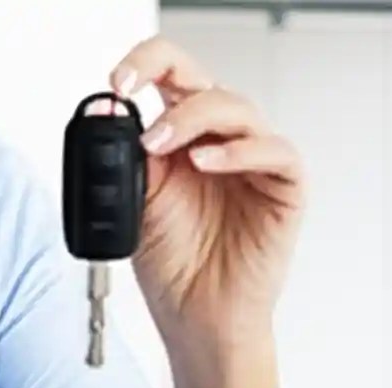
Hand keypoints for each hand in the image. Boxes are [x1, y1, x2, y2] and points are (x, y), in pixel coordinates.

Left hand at [110, 36, 304, 357]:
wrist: (195, 319)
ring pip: (238, 109)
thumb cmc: (173, 265)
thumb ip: (130, 158)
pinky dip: (240, 151)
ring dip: (193, 117)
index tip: (116, 81)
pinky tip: (205, 161)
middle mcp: (220, 143)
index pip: (171, 79)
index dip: (146, 65)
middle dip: (165, 73)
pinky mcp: (284, 189)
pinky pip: (276, 152)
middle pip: (204, 81)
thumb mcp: (137, 202)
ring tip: (159, 143)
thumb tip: (107, 112)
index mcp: (182, 140)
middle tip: (130, 92)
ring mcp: (254, 163)